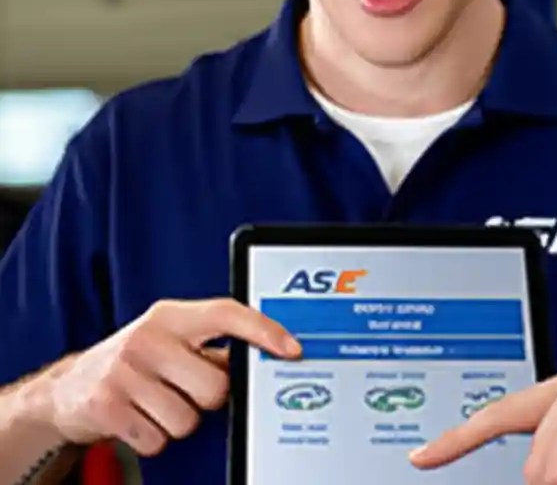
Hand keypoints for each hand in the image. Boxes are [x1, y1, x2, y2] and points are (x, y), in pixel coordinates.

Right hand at [40, 298, 298, 455]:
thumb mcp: (172, 342)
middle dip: (208, 398)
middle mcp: (147, 338)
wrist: (67, 390)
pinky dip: (154, 439)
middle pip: (215, 385)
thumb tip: (268, 358)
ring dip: (178, 422)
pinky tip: (139, 419)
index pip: (226, 314)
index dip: (264, 330)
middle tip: (185, 391)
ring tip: (157, 405)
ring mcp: (123, 371)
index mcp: (171, 317)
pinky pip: (157, 440)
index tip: (292, 349)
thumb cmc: (136, 364)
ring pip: (188, 420)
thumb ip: (214, 347)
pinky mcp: (105, 406)